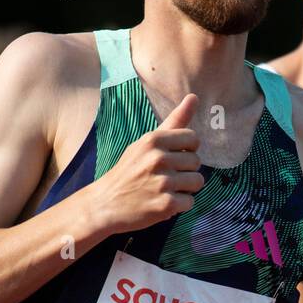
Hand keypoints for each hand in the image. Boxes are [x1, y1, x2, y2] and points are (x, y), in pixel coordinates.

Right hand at [95, 93, 204, 234]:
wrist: (105, 204)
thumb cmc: (128, 171)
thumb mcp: (145, 143)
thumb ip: (173, 122)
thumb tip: (194, 97)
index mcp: (154, 140)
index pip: (193, 138)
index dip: (188, 149)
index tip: (174, 157)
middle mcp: (158, 159)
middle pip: (196, 162)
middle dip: (185, 171)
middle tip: (165, 177)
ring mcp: (163, 182)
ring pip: (197, 182)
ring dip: (185, 188)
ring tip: (166, 190)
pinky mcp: (166, 205)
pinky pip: (190, 202)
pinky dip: (180, 205)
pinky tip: (163, 203)